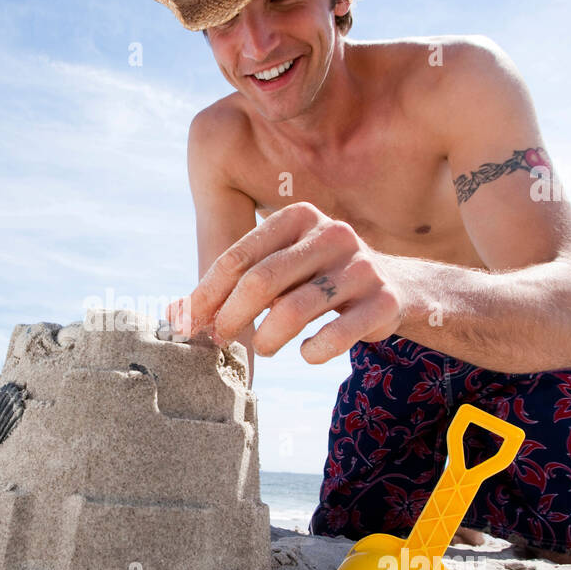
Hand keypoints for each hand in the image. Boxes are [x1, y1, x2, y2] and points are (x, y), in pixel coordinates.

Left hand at [168, 202, 404, 363]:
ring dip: (268, 338)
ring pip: (295, 310)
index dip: (207, 294)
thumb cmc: (317, 279)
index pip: (239, 257)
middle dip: (232, 316)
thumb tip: (175, 315)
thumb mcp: (280, 268)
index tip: (188, 322)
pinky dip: (313, 351)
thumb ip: (234, 284)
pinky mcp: (384, 301)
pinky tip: (307, 352)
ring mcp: (361, 267)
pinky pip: (336, 334)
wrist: (395, 287)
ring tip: (264, 347)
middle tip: (222, 339)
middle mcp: (332, 234)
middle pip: (262, 281)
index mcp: (298, 216)